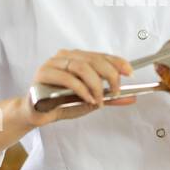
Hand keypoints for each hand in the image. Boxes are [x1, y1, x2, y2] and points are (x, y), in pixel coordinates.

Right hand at [21, 48, 138, 126]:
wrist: (38, 113)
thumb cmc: (61, 103)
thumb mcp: (91, 100)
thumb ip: (109, 98)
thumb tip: (131, 98)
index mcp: (77, 58)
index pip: (102, 55)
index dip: (118, 62)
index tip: (130, 72)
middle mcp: (66, 56)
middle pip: (94, 60)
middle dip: (109, 75)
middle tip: (115, 91)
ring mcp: (53, 63)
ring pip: (81, 67)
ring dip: (95, 85)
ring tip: (99, 99)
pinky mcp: (43, 73)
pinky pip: (67, 78)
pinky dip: (81, 89)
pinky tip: (87, 98)